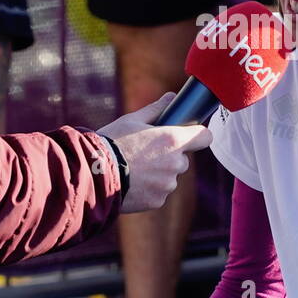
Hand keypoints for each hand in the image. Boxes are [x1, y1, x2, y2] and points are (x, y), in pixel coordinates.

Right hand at [97, 93, 212, 213]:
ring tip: (134, 169)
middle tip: (145, 153)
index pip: (205, 137)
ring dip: (159, 174)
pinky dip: (149, 189)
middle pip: (183, 159)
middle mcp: (175, 164)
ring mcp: (167, 184)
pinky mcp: (157, 200)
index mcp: (172, 140)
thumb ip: (156, 109)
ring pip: (170, 177)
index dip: (198, 135)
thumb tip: (172, 97)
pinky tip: (132, 182)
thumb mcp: (132, 120)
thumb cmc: (112, 142)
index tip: (189, 135)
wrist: (93, 174)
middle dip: (170, 156)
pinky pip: (159, 192)